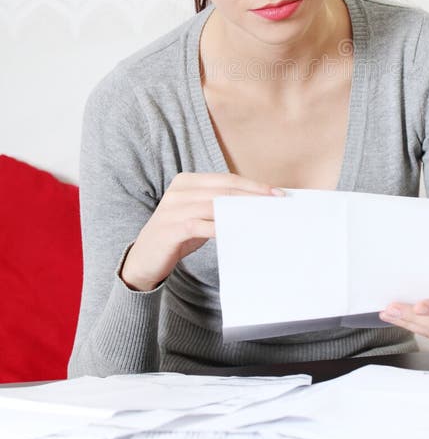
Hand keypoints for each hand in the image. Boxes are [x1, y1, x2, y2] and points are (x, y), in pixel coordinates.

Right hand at [121, 172, 283, 291]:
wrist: (144, 259)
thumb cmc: (177, 235)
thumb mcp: (198, 215)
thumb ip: (219, 205)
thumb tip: (254, 204)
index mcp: (187, 181)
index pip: (226, 179)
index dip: (252, 185)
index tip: (275, 192)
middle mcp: (179, 190)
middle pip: (224, 190)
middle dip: (253, 196)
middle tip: (276, 203)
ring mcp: (174, 208)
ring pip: (216, 205)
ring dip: (242, 211)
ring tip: (262, 217)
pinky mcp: (172, 228)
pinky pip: (202, 225)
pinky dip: (222, 228)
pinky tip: (238, 232)